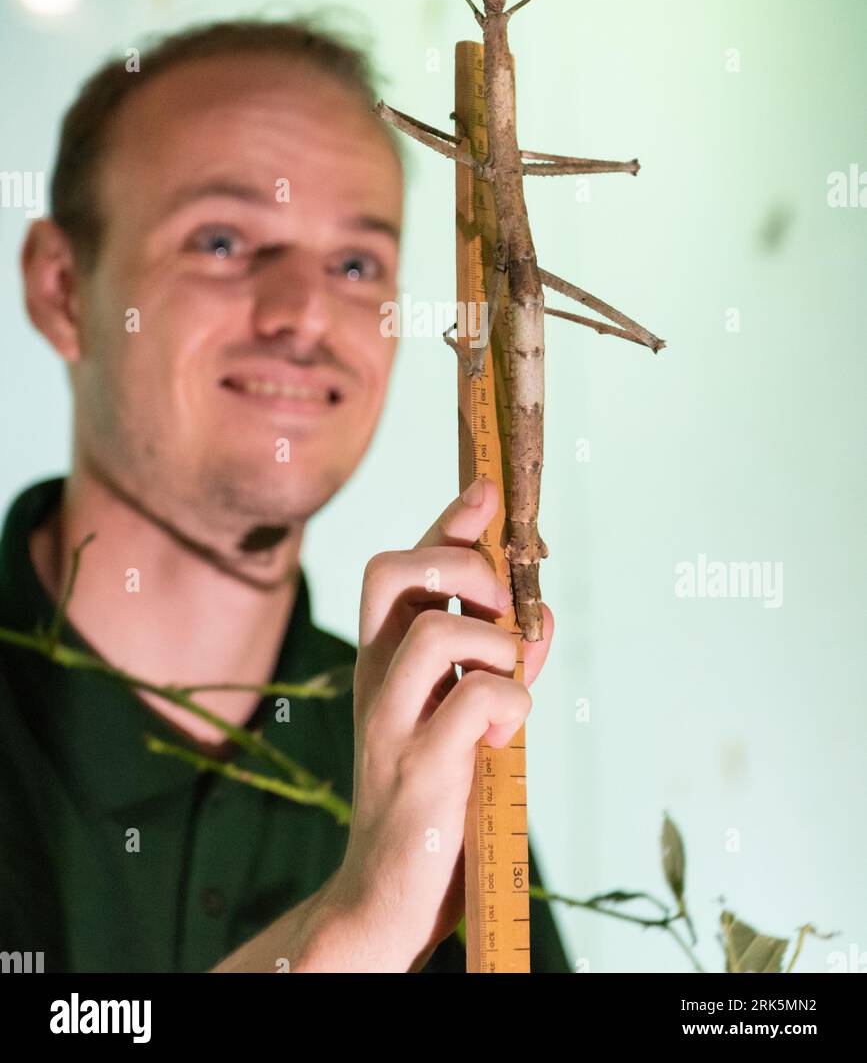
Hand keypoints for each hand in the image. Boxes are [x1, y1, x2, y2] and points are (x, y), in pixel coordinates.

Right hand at [324, 477, 553, 970]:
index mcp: (385, 660)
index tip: (488, 492)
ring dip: (496, 645)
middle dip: (460, 562)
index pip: (404, 564)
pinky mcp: (422, 766)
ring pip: (437, 628)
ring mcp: (393, 720)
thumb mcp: (464, 718)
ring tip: (508, 684)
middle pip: (391, 569)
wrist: (388, 895)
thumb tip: (540, 613)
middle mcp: (378, 677)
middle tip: (499, 608)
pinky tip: (506, 736)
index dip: (449, 520)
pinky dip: (511, 704)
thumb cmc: (435, 799)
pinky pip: (479, 700)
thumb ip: (497, 663)